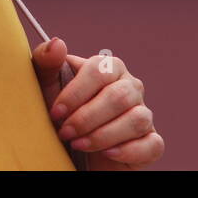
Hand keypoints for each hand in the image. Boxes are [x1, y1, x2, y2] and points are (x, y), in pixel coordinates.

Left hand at [32, 37, 162, 169]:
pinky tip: (107, 153)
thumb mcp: (46, 87)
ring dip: (104, 136)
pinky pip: (152, 144)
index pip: (99, 71)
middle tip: (65, 132)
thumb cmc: (61, 113)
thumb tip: (57, 44)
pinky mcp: (151, 142)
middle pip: (119, 96)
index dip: (76, 92)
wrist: (71, 152)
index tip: (56, 112)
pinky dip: (129, 151)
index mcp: (109, 68)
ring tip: (79, 144)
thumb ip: (45, 61)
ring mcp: (143, 113)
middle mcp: (130, 87)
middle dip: (87, 118)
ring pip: (137, 120)